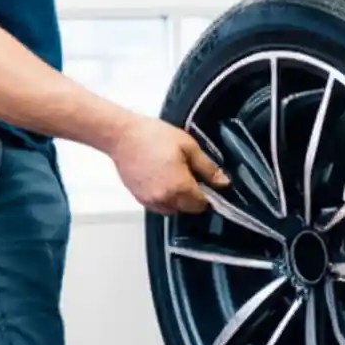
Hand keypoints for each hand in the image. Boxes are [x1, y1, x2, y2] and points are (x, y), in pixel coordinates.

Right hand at [109, 117, 230, 215]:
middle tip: (189, 174)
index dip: (207, 194)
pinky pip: (158, 204)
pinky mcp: (139, 198)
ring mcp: (150, 201)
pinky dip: (164, 196)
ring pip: (172, 209)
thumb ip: (208, 168)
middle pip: (187, 209)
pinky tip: (161, 178)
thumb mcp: (188, 146)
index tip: (205, 181)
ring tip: (173, 174)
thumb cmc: (154, 136)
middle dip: (192, 196)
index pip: (201, 205)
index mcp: (180, 188)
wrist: (122, 136)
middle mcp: (165, 200)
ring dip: (177, 198)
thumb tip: (223, 183)